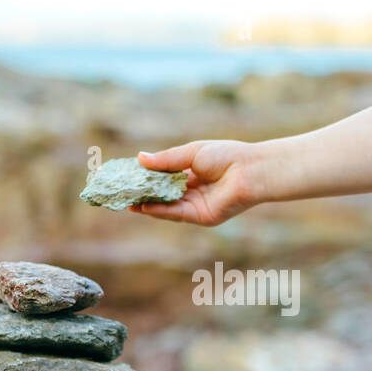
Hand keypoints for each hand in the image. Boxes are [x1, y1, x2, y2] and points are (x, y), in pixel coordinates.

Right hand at [130, 140, 259, 225]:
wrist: (249, 171)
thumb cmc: (226, 156)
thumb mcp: (191, 153)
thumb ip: (166, 159)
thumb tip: (139, 158)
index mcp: (194, 173)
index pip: (165, 177)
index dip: (147, 177)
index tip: (128, 176)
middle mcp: (194, 191)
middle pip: (163, 194)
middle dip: (143, 193)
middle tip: (122, 191)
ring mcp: (197, 205)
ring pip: (166, 206)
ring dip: (146, 203)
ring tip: (126, 200)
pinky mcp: (201, 216)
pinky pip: (175, 214)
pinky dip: (159, 211)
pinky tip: (143, 206)